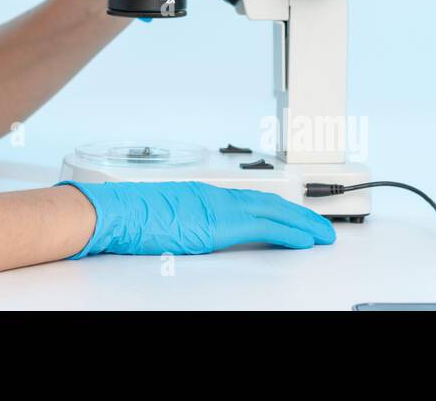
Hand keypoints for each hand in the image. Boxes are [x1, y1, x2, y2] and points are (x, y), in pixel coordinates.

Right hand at [57, 179, 336, 256]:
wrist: (112, 212)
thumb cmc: (126, 217)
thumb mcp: (162, 220)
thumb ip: (184, 224)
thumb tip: (189, 235)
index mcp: (201, 195)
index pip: (250, 201)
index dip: (278, 211)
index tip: (295, 220)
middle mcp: (213, 195)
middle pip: (268, 203)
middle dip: (298, 216)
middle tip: (322, 227)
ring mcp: (218, 206)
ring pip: (273, 212)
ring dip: (301, 223)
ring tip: (323, 234)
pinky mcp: (219, 222)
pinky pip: (265, 227)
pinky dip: (289, 232)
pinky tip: (305, 240)